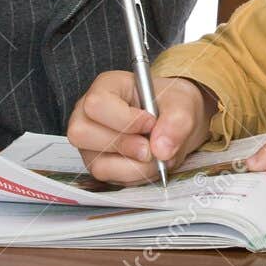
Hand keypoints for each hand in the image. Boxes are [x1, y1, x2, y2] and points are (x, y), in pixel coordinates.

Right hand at [67, 72, 215, 183]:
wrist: (176, 124)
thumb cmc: (171, 105)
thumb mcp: (183, 104)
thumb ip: (176, 122)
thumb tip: (160, 149)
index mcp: (106, 87)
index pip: (96, 103)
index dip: (124, 118)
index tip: (151, 122)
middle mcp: (89, 114)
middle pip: (82, 133)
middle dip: (124, 145)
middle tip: (151, 146)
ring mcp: (90, 142)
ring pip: (95, 162)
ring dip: (133, 165)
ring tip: (156, 155)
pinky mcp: (98, 163)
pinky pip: (108, 177)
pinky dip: (134, 175)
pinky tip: (148, 164)